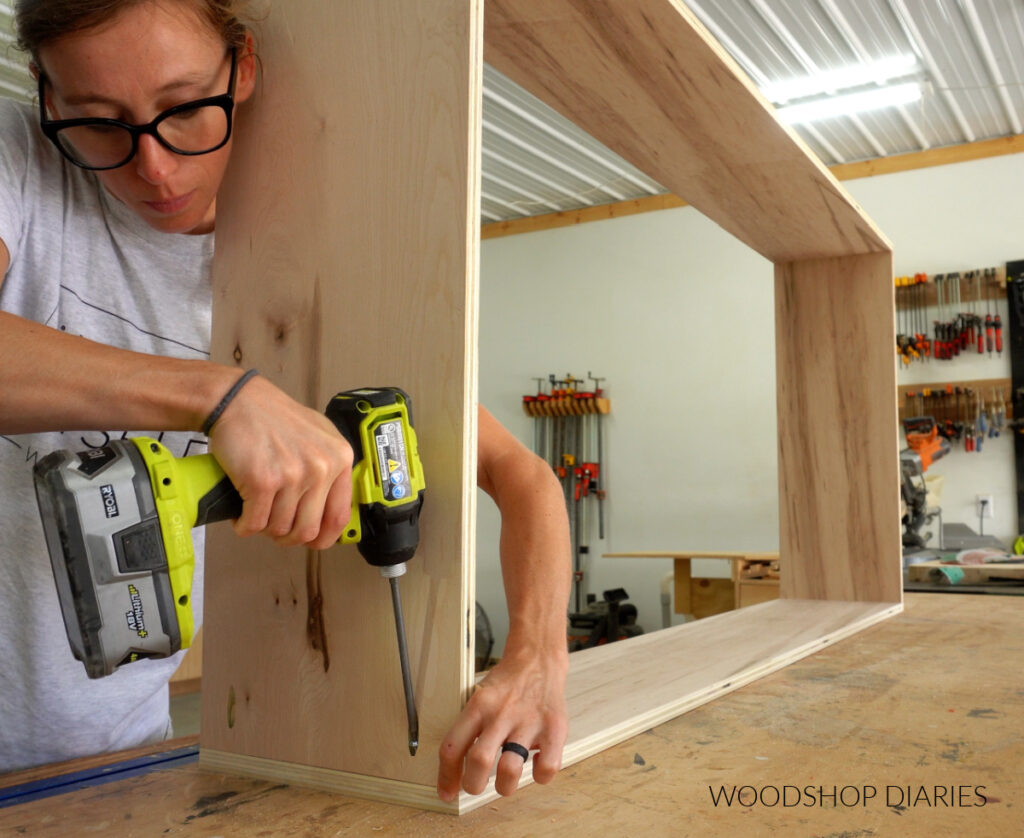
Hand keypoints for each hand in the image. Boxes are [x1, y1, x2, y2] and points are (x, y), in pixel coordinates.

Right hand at [206, 374, 352, 548]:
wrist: (238, 401)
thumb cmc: (273, 417)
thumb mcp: (319, 436)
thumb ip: (330, 468)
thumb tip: (331, 510)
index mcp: (339, 458)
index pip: (339, 516)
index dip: (323, 537)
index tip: (313, 541)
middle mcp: (321, 467)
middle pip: (307, 529)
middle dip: (287, 536)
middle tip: (274, 527)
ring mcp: (293, 475)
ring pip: (279, 529)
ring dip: (263, 527)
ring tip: (256, 511)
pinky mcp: (262, 481)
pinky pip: (254, 523)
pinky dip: (244, 525)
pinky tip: (241, 514)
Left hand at [437, 649, 568, 800]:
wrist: (538, 660)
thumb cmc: (507, 685)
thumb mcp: (479, 697)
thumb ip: (469, 728)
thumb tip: (455, 767)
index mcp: (478, 707)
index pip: (452, 747)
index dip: (446, 777)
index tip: (447, 793)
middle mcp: (501, 714)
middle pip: (479, 760)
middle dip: (473, 785)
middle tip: (477, 786)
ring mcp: (529, 722)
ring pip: (510, 769)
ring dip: (504, 786)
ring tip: (505, 782)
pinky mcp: (554, 728)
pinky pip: (547, 767)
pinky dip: (540, 775)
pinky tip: (536, 763)